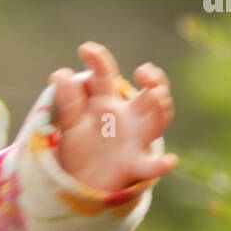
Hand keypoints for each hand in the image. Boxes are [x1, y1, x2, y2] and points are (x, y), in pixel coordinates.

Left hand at [49, 41, 177, 192]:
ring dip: (162, 108)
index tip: (85, 49)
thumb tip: (61, 74)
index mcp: (105, 102)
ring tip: (158, 97)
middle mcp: (127, 117)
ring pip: (157, 120)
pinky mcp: (134, 164)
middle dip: (153, 79)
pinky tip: (169, 161)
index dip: (98, 61)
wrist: (81, 181)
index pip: (105, 76)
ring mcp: (135, 139)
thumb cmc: (80, 147)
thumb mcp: (71, 123)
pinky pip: (150, 165)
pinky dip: (160, 164)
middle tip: (144, 71)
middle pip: (149, 93)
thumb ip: (68, 101)